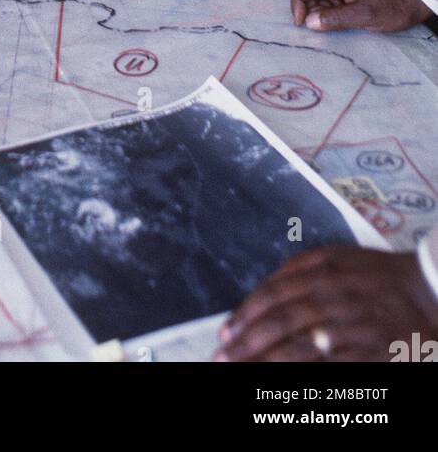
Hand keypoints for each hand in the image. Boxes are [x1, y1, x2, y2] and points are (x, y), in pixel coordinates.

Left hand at [215, 247, 437, 361]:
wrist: (428, 290)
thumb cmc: (377, 274)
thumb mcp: (338, 256)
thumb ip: (300, 269)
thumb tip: (264, 287)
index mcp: (323, 268)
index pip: (273, 293)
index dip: (245, 314)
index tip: (225, 333)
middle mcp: (333, 294)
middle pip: (280, 321)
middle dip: (246, 341)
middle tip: (222, 357)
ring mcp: (351, 324)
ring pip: (299, 346)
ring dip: (265, 361)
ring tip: (240, 371)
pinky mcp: (368, 351)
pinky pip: (327, 366)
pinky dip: (300, 375)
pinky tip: (279, 383)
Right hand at [292, 0, 429, 32]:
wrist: (416, 0)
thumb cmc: (394, 6)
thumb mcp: (367, 15)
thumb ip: (337, 18)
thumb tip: (309, 23)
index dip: (297, 2)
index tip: (302, 23)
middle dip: (306, 8)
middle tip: (316, 27)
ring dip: (317, 11)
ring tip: (330, 26)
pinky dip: (327, 12)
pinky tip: (336, 23)